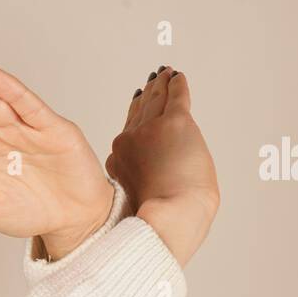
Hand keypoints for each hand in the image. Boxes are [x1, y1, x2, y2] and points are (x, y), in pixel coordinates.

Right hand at [106, 67, 219, 266]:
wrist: (171, 218)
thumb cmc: (162, 222)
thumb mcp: (138, 204)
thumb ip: (140, 188)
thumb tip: (153, 188)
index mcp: (120, 163)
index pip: (128, 132)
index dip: (133, 116)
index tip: (135, 104)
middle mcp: (129, 142)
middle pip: (139, 112)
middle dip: (145, 96)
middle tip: (149, 83)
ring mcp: (151, 131)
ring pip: (155, 100)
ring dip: (160, 86)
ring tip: (163, 75)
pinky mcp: (174, 123)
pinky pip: (175, 96)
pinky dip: (176, 84)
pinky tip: (177, 76)